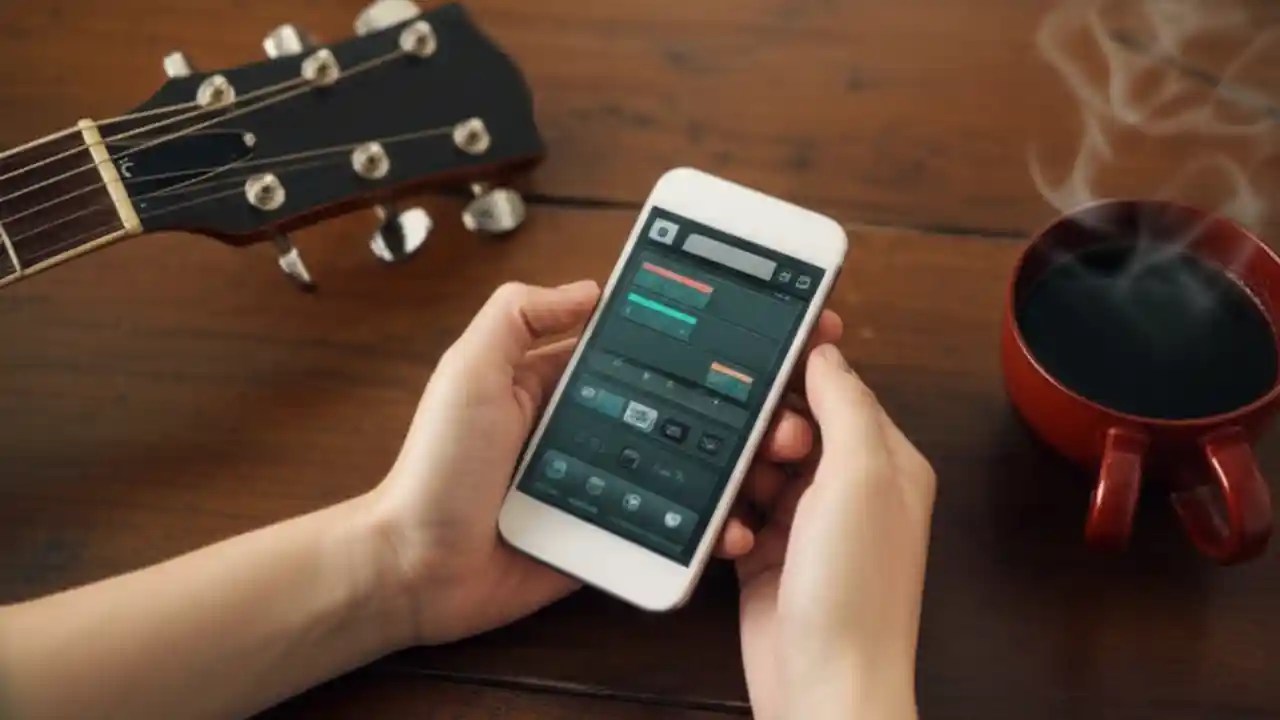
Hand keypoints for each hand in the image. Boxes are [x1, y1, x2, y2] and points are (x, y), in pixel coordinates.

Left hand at [361, 281, 843, 646]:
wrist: (416, 568)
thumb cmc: (436, 466)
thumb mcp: (469, 370)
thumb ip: (518, 315)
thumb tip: (591, 287)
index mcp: (563, 382)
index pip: (644, 350)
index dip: (696, 340)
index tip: (754, 331)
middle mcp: (593, 429)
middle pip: (681, 409)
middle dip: (741, 404)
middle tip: (790, 402)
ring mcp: (606, 485)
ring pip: (688, 468)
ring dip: (739, 463)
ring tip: (781, 455)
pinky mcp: (611, 536)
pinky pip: (668, 528)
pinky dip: (707, 527)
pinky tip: (735, 524)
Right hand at [720, 345, 935, 719]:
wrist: (822, 684)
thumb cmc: (855, 587)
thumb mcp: (860, 477)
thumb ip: (844, 405)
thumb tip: (825, 351)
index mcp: (885, 464)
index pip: (842, 391)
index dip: (805, 371)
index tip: (765, 349)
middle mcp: (848, 490)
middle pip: (792, 426)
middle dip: (767, 432)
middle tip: (767, 453)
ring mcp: (805, 525)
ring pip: (756, 466)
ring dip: (741, 475)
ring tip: (744, 501)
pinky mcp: (766, 556)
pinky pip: (734, 512)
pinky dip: (726, 519)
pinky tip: (733, 539)